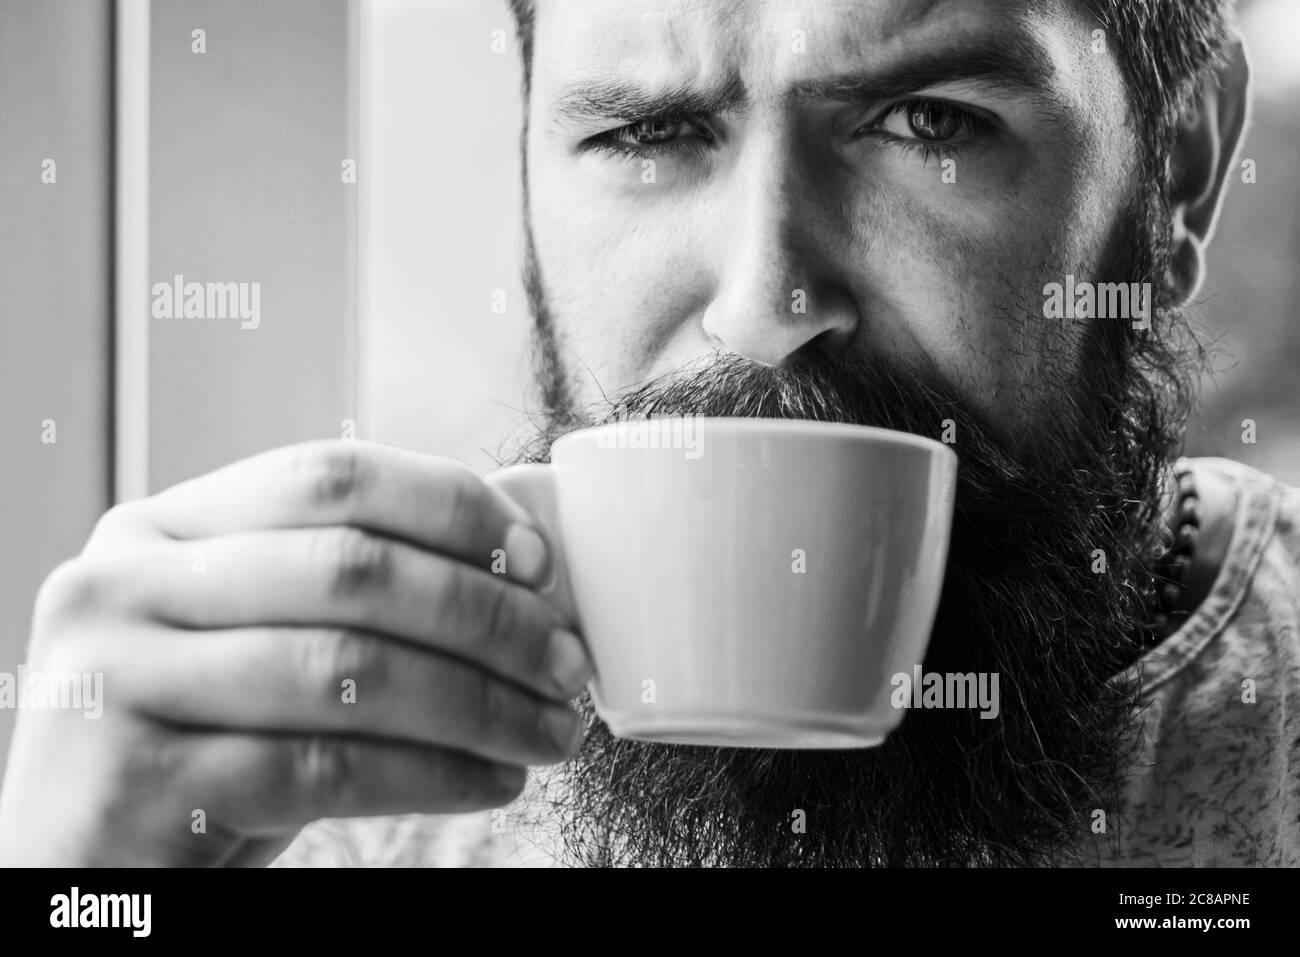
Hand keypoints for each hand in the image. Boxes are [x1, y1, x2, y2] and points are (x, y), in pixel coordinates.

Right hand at [0, 440, 590, 865]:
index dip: (451, 508)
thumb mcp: (252, 646)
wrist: (79, 869)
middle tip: (566, 663)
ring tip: (549, 731)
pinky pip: (324, 767)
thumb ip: (348, 598)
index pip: (330, 476)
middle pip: (352, 568)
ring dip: (480, 703)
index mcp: (163, 528)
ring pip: (349, 669)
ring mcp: (116, 679)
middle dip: (487, 616)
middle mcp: (125, 584)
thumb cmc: (197, 743)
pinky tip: (491, 782)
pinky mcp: (135, 781)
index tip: (539, 562)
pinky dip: (433, 773)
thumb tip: (522, 577)